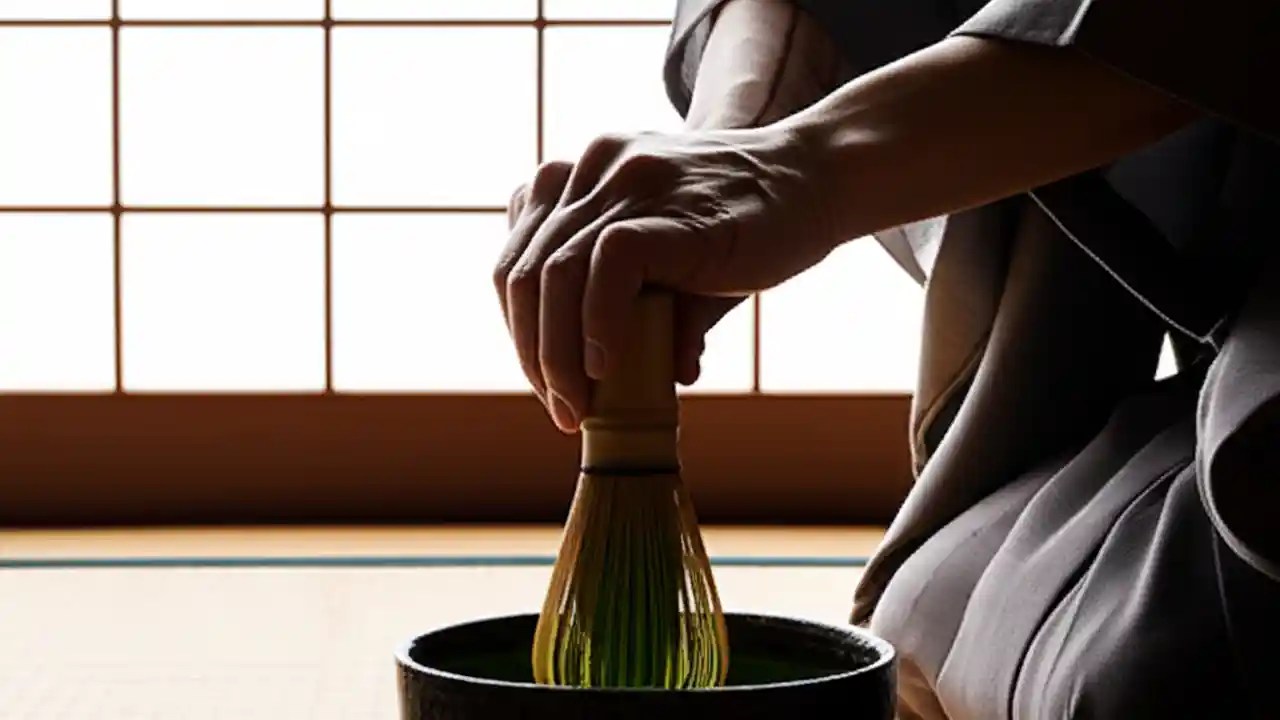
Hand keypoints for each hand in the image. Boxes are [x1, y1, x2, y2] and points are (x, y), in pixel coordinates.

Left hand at [495, 124, 841, 432]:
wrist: (820, 180)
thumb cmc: (755, 225)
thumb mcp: (685, 265)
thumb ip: (659, 309)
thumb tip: (668, 377)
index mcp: (583, 177)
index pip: (515, 259)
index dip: (520, 330)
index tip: (549, 382)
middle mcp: (592, 170)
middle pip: (519, 271)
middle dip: (531, 353)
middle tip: (561, 409)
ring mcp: (625, 181)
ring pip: (552, 274)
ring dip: (554, 354)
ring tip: (578, 404)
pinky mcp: (663, 208)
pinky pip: (606, 268)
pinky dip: (596, 325)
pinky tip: (606, 366)